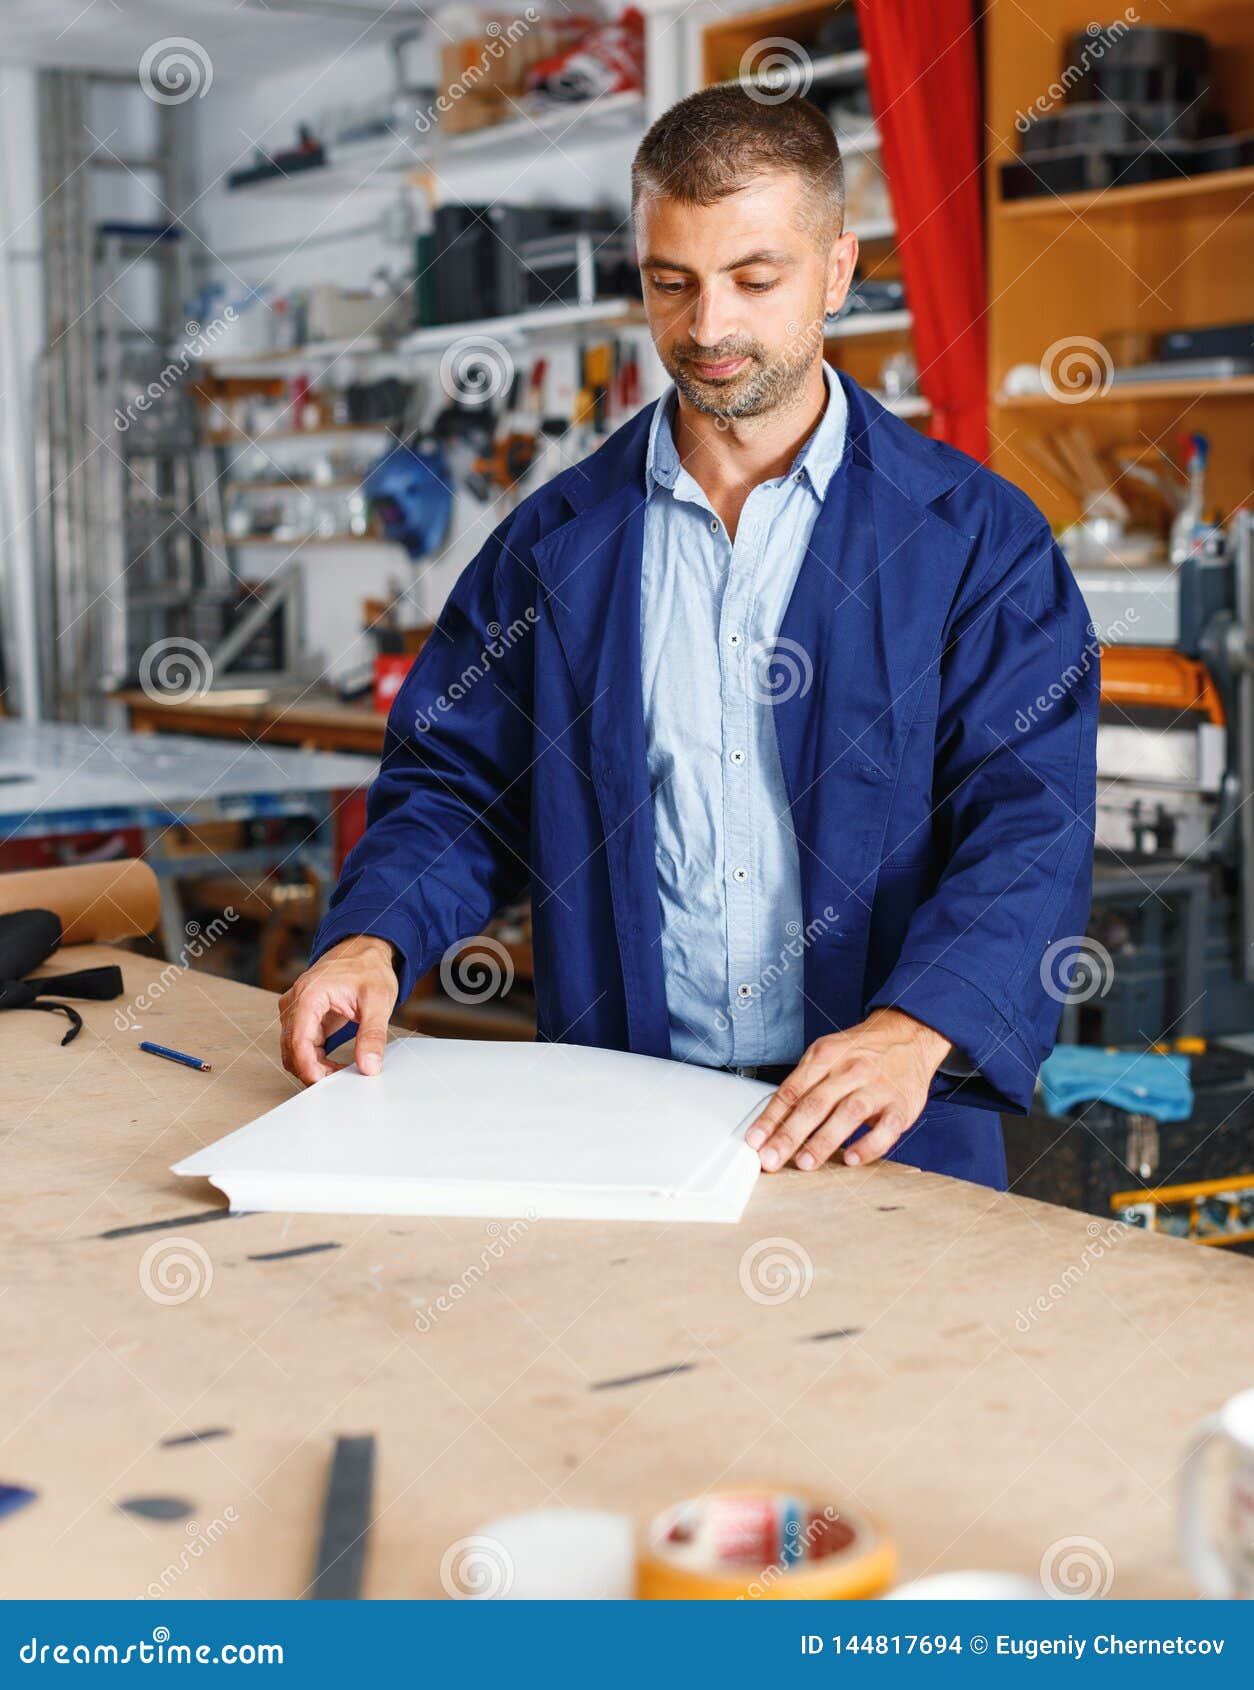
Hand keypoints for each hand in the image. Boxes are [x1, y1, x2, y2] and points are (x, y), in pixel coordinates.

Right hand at [278, 935, 398, 1084]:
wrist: (365, 949)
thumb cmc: (369, 968)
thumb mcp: (379, 1001)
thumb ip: (373, 1035)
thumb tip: (369, 1065)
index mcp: (309, 994)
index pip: (298, 1040)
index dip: (308, 1067)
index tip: (324, 1085)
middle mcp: (295, 1002)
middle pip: (291, 1048)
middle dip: (312, 1070)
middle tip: (340, 1083)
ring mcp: (296, 1009)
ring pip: (294, 1049)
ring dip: (313, 1066)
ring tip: (340, 1074)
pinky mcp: (302, 1016)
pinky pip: (301, 1044)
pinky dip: (315, 1059)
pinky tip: (334, 1065)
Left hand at [745, 1008, 951, 1172]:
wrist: (909, 1036)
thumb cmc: (861, 1052)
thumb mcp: (827, 1054)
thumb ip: (803, 1084)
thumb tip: (772, 1122)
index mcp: (826, 1056)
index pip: (792, 1090)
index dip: (771, 1118)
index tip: (755, 1141)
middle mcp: (851, 1070)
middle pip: (815, 1104)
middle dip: (789, 1135)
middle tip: (771, 1158)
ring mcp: (878, 1087)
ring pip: (848, 1114)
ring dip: (823, 1141)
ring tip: (805, 1163)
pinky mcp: (902, 1105)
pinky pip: (886, 1129)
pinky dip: (868, 1146)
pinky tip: (851, 1159)